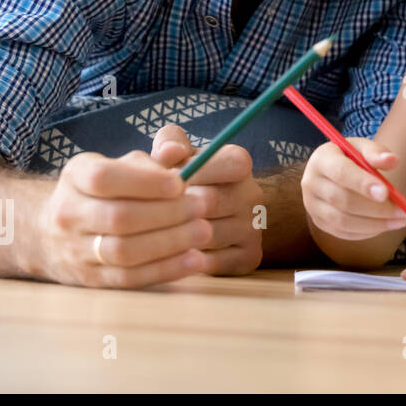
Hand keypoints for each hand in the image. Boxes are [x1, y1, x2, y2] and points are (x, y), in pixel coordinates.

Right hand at [36, 141, 210, 288]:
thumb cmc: (111, 190)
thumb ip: (154, 159)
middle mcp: (68, 213)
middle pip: (118, 217)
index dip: (145, 182)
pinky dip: (165, 270)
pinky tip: (195, 260)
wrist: (59, 231)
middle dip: (166, 213)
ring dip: (169, 243)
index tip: (181, 184)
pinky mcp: (90, 279)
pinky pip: (129, 278)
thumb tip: (177, 150)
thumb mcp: (124, 166)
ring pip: (123, 251)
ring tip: (204, 232)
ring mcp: (75, 250)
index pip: (104, 178)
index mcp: (76, 176)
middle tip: (203, 207)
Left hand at [152, 125, 262, 275]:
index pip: (227, 164)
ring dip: (178, 236)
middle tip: (150, 211)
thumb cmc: (186, 178)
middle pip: (211, 202)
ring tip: (155, 233)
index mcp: (239, 163)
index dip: (192, 173)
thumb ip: (170, 142)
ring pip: (209, 235)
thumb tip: (169, 153)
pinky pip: (213, 263)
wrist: (214, 213)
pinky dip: (187, 260)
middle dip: (176, 208)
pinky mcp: (250, 257)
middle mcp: (253, 195)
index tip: (167, 182)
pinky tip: (170, 254)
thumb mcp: (178, 153)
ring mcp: (254, 228)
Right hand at [301, 137, 405, 241]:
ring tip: (399, 221)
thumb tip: (392, 160)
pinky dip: (366, 232)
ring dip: (374, 224)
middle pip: (343, 201)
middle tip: (402, 212)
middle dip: (376, 209)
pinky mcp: (318, 222)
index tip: (386, 193)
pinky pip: (342, 232)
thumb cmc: (351, 157)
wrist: (331, 171)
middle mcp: (311, 183)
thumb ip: (376, 152)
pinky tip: (383, 225)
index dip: (363, 183)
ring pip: (343, 221)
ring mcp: (312, 205)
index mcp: (322, 159)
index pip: (341, 172)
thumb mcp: (362, 148)